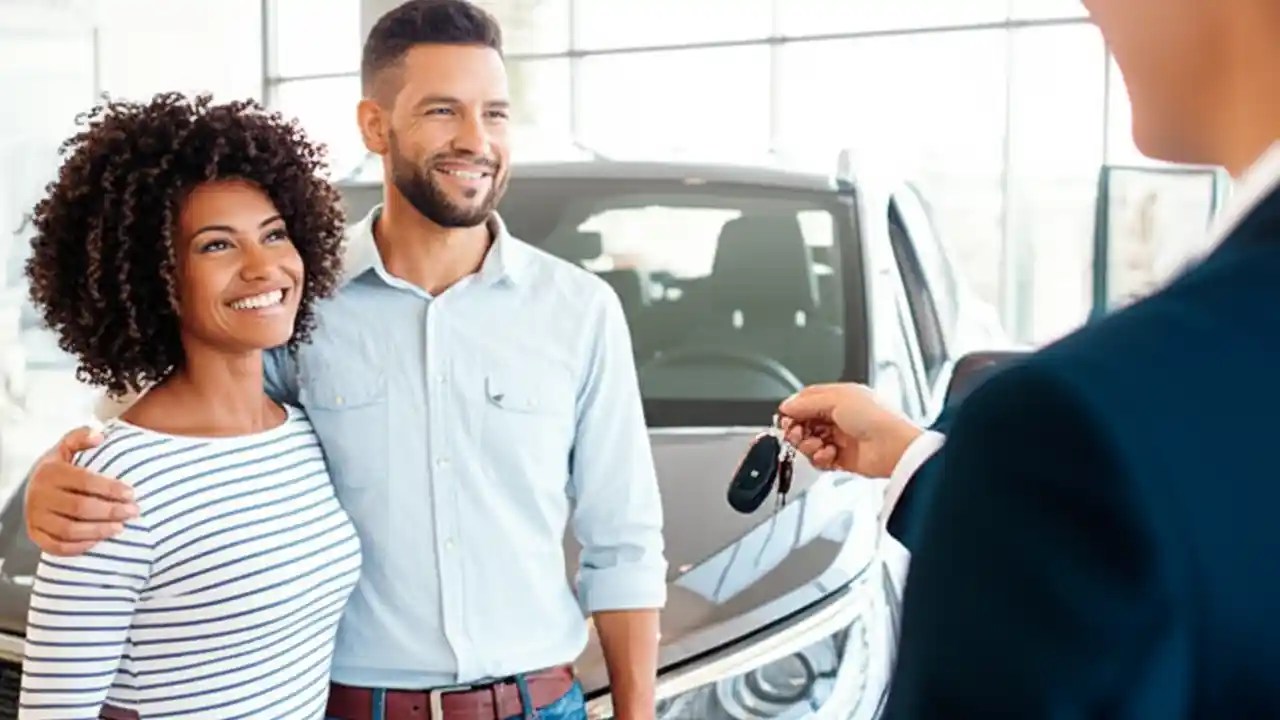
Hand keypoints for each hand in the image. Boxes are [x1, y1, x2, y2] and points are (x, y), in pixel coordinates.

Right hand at [25, 427, 138, 555]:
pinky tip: (98, 540)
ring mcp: (36, 517)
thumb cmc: (58, 469)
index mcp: (50, 473)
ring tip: (120, 528)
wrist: (33, 488)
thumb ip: (80, 438)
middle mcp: (40, 496)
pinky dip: (79, 546)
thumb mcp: (66, 449)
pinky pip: (57, 546)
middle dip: (110, 511)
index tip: (131, 493)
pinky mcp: (35, 535)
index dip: (110, 488)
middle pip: (79, 507)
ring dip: (98, 530)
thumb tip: (99, 435)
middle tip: (132, 512)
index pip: (85, 482)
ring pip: (69, 530)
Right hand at [777, 383, 923, 478]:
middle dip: (796, 429)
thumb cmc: (877, 418)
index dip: (794, 408)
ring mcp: (841, 438)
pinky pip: (819, 460)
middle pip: (805, 422)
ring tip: (817, 445)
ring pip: (809, 442)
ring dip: (808, 445)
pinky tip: (829, 454)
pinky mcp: (842, 459)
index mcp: (841, 397)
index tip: (785, 416)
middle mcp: (840, 417)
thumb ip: (807, 402)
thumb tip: (787, 405)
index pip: (808, 399)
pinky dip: (820, 458)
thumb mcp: (838, 399)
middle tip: (795, 432)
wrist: (894, 448)